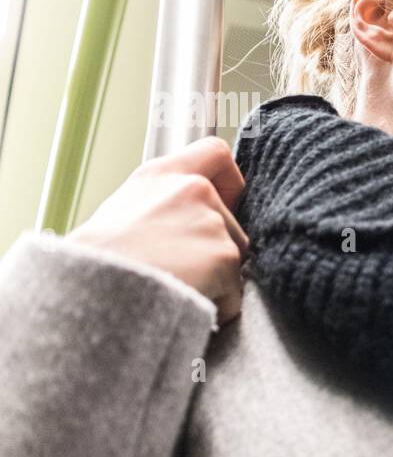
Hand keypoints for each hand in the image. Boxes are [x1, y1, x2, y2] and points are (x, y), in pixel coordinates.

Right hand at [66, 135, 249, 324]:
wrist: (93, 290)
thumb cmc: (100, 261)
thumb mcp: (123, 210)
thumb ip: (164, 204)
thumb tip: (187, 221)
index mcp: (162, 174)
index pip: (216, 152)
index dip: (229, 180)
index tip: (225, 200)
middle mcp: (192, 190)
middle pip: (231, 221)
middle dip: (215, 249)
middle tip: (176, 267)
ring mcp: (212, 222)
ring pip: (234, 258)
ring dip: (216, 278)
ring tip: (174, 284)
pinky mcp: (225, 255)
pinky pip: (234, 290)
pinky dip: (218, 303)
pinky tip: (184, 300)